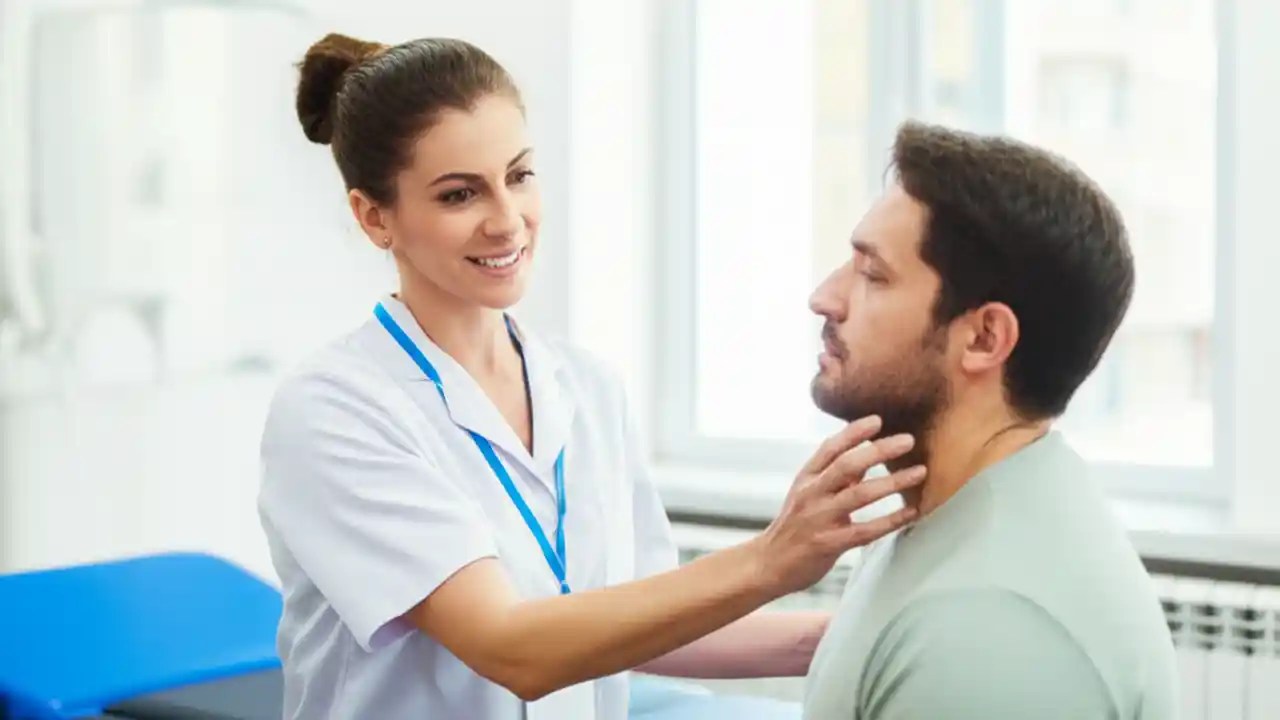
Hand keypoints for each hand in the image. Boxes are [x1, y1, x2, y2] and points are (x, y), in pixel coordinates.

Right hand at [752, 415, 924, 595]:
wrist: (768, 564)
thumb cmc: (793, 528)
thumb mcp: (807, 495)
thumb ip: (836, 478)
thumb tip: (866, 458)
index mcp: (806, 479)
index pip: (829, 448)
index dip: (853, 432)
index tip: (877, 420)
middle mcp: (812, 494)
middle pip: (847, 465)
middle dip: (879, 450)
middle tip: (907, 440)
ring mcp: (820, 519)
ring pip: (860, 494)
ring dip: (892, 482)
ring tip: (919, 472)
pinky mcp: (829, 543)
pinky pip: (866, 530)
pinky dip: (891, 520)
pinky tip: (911, 512)